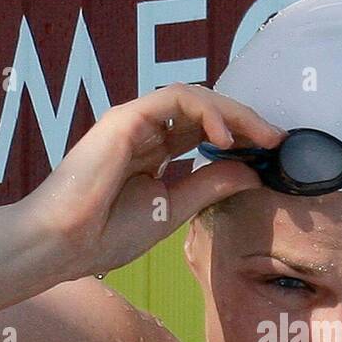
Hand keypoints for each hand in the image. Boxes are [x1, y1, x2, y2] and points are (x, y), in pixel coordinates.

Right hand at [17, 82, 284, 279]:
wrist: (64, 243)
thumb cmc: (105, 234)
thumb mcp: (173, 210)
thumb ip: (210, 186)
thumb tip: (251, 172)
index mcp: (153, 153)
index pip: (204, 131)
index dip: (240, 136)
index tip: (272, 152)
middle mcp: (145, 132)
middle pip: (205, 110)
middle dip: (246, 120)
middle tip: (277, 139)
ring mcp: (135, 122)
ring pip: (195, 97)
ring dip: (233, 112)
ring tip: (259, 137)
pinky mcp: (127, 118)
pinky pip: (175, 99)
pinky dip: (206, 112)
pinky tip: (224, 138)